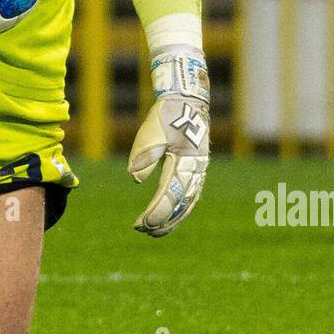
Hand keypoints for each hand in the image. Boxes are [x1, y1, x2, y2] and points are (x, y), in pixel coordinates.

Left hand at [128, 47, 209, 236]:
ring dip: (170, 219)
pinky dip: (179, 211)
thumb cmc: (167, 115)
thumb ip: (145, 155)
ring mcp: (198, 172)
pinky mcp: (195, 172)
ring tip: (153, 232)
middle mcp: (195, 171)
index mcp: (185, 161)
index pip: (170, 194)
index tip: (141, 224)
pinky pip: (189, 198)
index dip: (156, 211)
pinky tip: (168, 219)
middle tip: (142, 230)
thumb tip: (135, 179)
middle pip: (179, 204)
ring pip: (186, 204)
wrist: (188, 102)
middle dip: (162, 220)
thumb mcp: (152, 131)